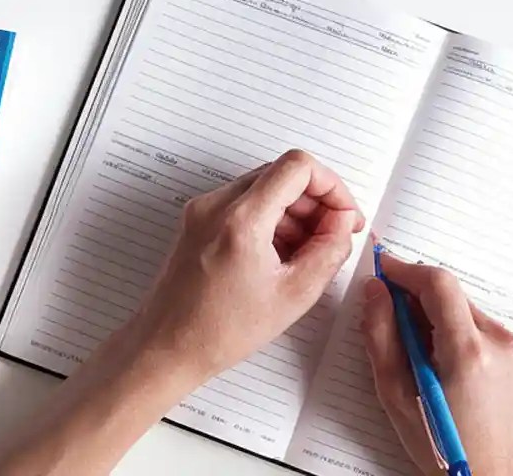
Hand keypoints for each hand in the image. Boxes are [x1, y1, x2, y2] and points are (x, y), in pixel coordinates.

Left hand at [129, 149, 364, 384]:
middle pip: (282, 173)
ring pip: (265, 186)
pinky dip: (271, 218)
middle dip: (315, 201)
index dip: (331, 186)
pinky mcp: (198, 219)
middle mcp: (217, 204)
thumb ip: (330, 251)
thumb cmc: (220, 331)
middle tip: (333, 236)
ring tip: (306, 253)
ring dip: (295, 211)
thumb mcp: (294, 295)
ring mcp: (203, 209)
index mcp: (241, 219)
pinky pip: (245, 202)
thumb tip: (344, 223)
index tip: (343, 214)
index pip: (298, 167)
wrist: (167, 346)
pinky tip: (280, 255)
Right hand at [362, 250, 512, 475]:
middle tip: (385, 316)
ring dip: (430, 314)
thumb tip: (374, 292)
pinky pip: (473, 323)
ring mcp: (510, 346)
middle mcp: (497, 341)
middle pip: (448, 293)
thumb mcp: (396, 395)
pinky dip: (448, 329)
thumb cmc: (444, 448)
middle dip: (412, 295)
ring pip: (459, 306)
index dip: (404, 270)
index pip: (437, 283)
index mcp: (467, 351)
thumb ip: (381, 336)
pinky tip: (435, 360)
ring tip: (412, 353)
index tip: (380, 270)